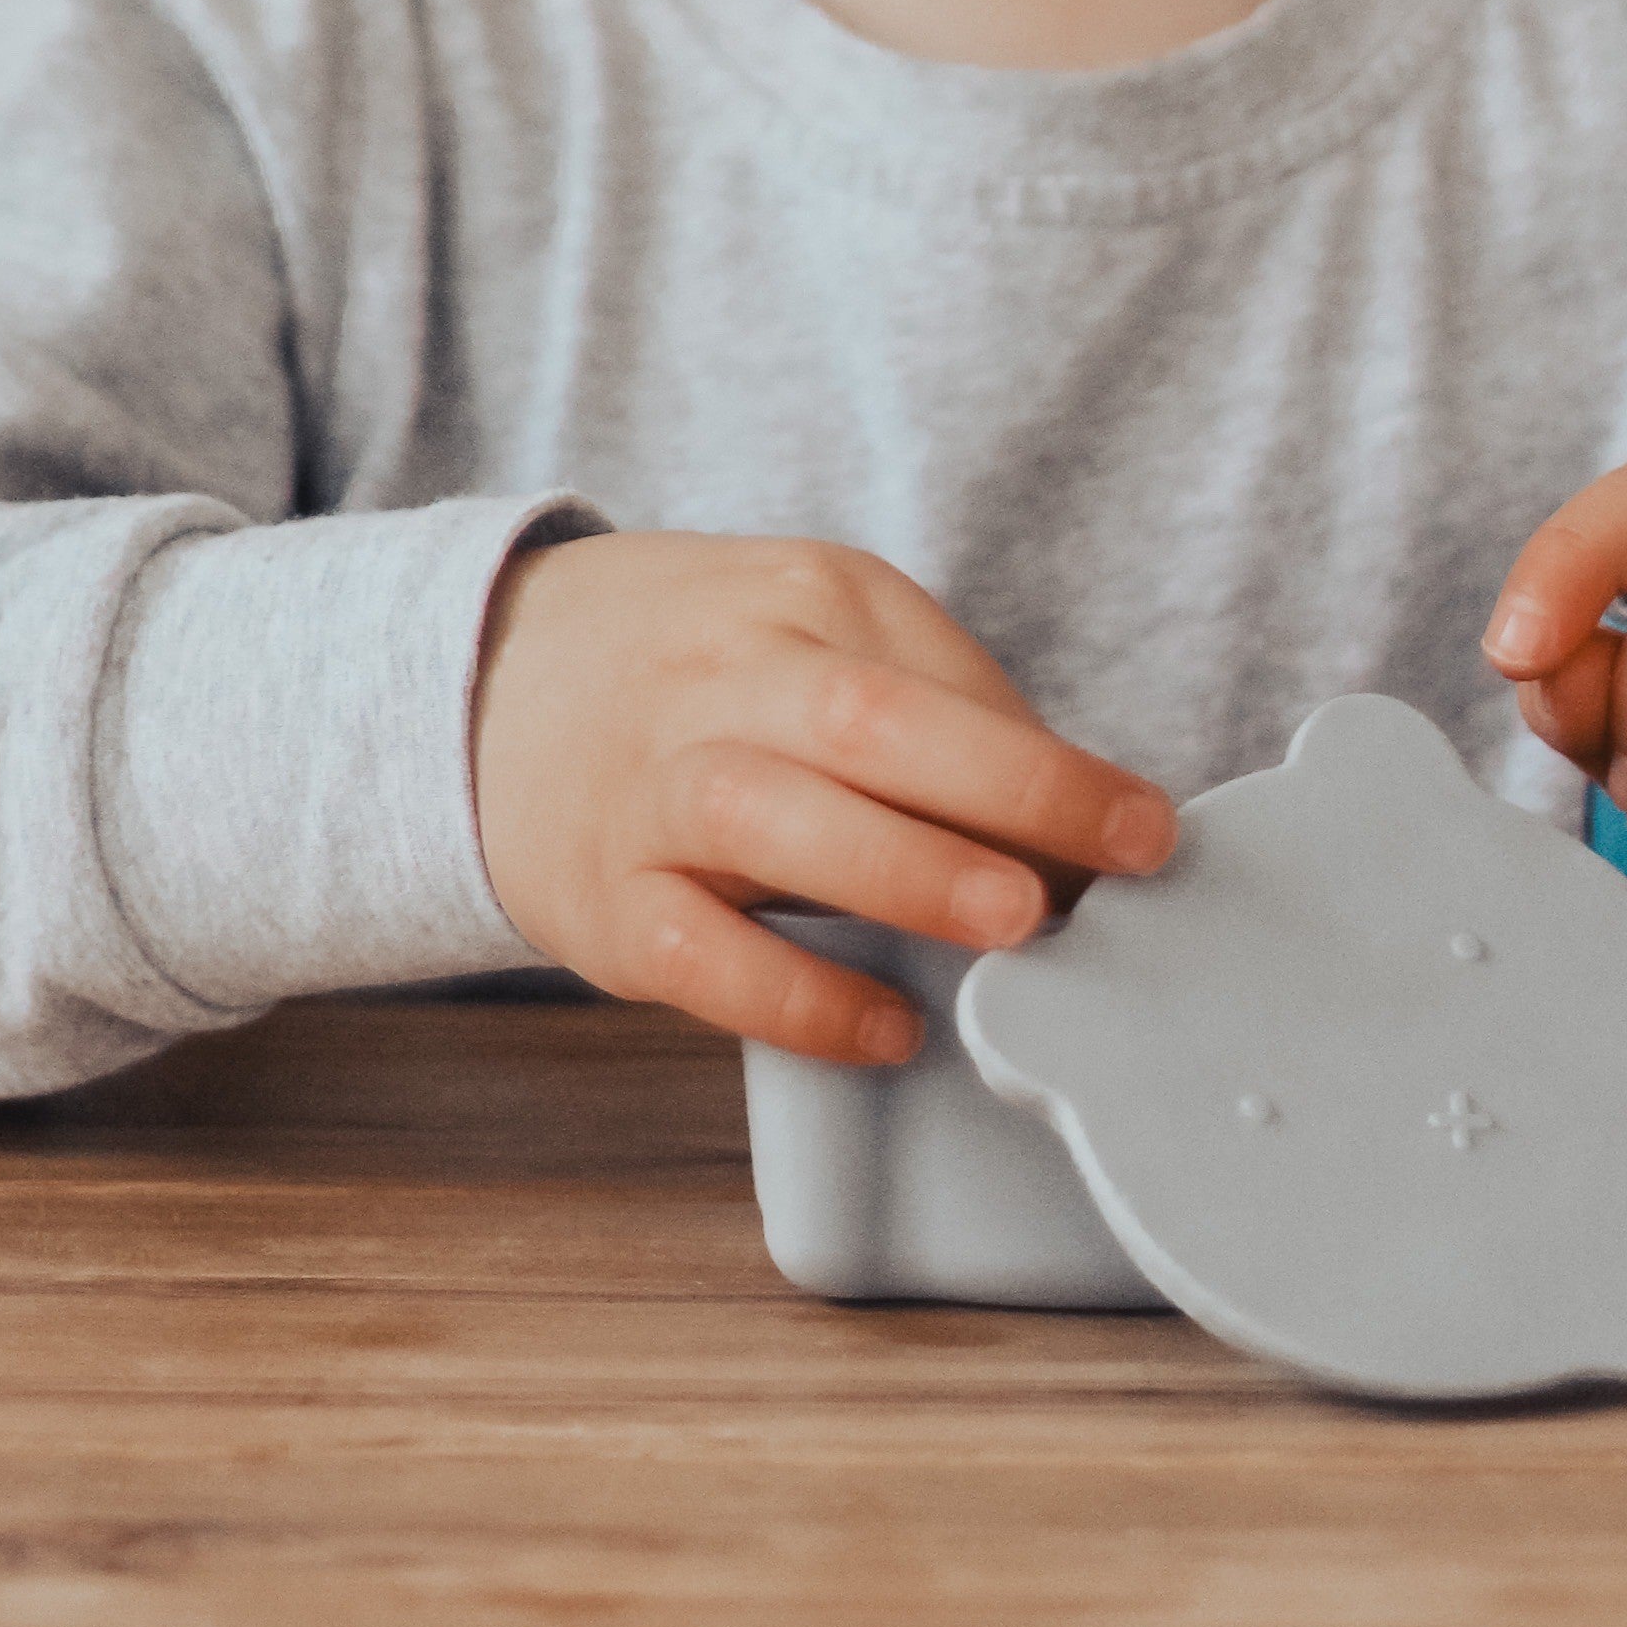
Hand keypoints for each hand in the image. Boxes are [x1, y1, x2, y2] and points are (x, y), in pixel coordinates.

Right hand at [471, 529, 1175, 1066]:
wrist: (485, 681)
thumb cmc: (702, 671)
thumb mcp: (816, 629)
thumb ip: (937, 707)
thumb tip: (1079, 830)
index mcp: (799, 598)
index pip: (935, 673)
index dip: (1045, 759)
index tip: (1142, 829)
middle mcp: (721, 679)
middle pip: (863, 718)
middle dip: (1001, 787)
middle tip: (1112, 857)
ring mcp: (653, 789)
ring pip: (772, 816)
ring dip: (905, 871)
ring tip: (1015, 925)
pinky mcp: (608, 899)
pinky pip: (700, 952)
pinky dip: (797, 995)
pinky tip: (890, 1028)